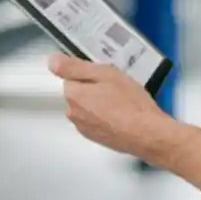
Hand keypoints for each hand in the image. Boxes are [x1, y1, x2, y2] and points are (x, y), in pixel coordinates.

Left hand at [48, 54, 171, 158]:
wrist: (147, 134)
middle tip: (115, 87)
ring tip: (122, 102)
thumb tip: (53, 62)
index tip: (104, 76)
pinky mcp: (95, 137)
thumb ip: (75, 67)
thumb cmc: (131, 104)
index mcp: (73, 94)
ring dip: (100, 103)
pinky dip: (105, 117)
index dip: (89, 73)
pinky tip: (122, 115)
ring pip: (87, 107)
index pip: (71, 76)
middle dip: (94, 88)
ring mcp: (84, 127)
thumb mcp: (105, 74)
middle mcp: (73, 113)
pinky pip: (95, 120)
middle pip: (78, 92)